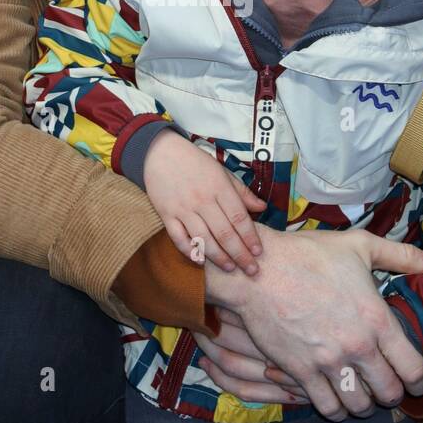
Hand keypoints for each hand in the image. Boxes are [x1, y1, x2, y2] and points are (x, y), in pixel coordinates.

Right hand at [143, 129, 266, 274]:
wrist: (160, 152)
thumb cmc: (195, 162)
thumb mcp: (222, 171)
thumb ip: (241, 192)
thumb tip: (262, 207)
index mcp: (219, 187)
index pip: (239, 218)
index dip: (250, 237)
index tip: (259, 252)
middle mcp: (202, 200)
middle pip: (224, 233)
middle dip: (240, 254)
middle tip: (252, 270)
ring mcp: (183, 208)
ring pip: (203, 238)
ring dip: (219, 257)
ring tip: (231, 268)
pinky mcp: (166, 214)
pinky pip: (178, 237)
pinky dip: (189, 251)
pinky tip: (201, 261)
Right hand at [199, 223, 422, 420]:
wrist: (259, 269)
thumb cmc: (309, 254)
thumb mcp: (360, 245)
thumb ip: (403, 256)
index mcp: (377, 319)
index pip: (413, 368)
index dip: (422, 383)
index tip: (419, 384)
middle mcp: (357, 346)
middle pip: (389, 393)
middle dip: (393, 395)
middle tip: (388, 389)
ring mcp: (328, 362)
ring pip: (359, 407)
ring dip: (364, 406)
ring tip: (362, 397)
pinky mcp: (301, 372)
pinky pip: (327, 408)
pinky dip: (335, 409)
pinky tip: (335, 399)